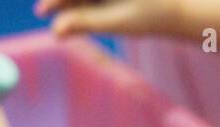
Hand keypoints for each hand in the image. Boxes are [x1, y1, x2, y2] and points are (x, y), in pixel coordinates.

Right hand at [35, 0, 178, 37]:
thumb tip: (56, 31)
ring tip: (49, 11)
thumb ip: (86, 24)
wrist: (177, 11)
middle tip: (42, 11)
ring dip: (69, 1)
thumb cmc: (151, 18)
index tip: (43, 10)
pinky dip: (82, 2)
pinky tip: (69, 12)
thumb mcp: (118, 22)